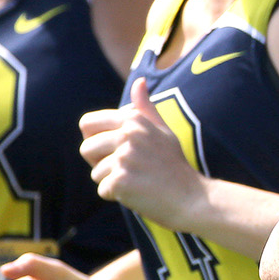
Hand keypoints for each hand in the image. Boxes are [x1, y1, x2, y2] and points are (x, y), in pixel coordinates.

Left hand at [79, 77, 201, 227]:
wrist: (192, 198)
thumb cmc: (174, 165)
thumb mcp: (163, 131)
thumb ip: (145, 108)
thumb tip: (139, 81)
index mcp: (134, 119)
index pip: (87, 124)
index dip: (95, 140)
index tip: (114, 150)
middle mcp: (128, 134)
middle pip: (86, 149)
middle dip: (99, 163)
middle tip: (127, 170)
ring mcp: (124, 157)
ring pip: (96, 173)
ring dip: (112, 182)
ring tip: (138, 182)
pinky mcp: (121, 180)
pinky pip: (103, 190)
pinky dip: (118, 196)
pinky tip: (139, 193)